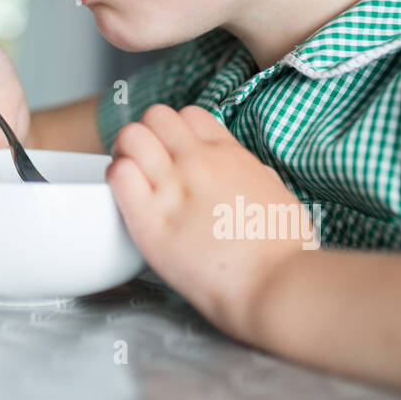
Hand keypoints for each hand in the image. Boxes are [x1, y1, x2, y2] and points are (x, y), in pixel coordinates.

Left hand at [105, 104, 312, 341]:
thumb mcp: (278, 195)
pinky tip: (127, 197)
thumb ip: (252, 176)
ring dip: (126, 152)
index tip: (174, 153)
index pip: (189, 114)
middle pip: (155, 116)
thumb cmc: (284, 252)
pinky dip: (116, 179)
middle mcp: (199, 162)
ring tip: (131, 177)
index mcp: (230, 155)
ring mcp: (173, 188)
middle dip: (147, 134)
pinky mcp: (150, 222)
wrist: (276, 285)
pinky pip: (119, 174)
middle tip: (145, 163)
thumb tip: (245, 171)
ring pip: (131, 136)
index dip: (177, 131)